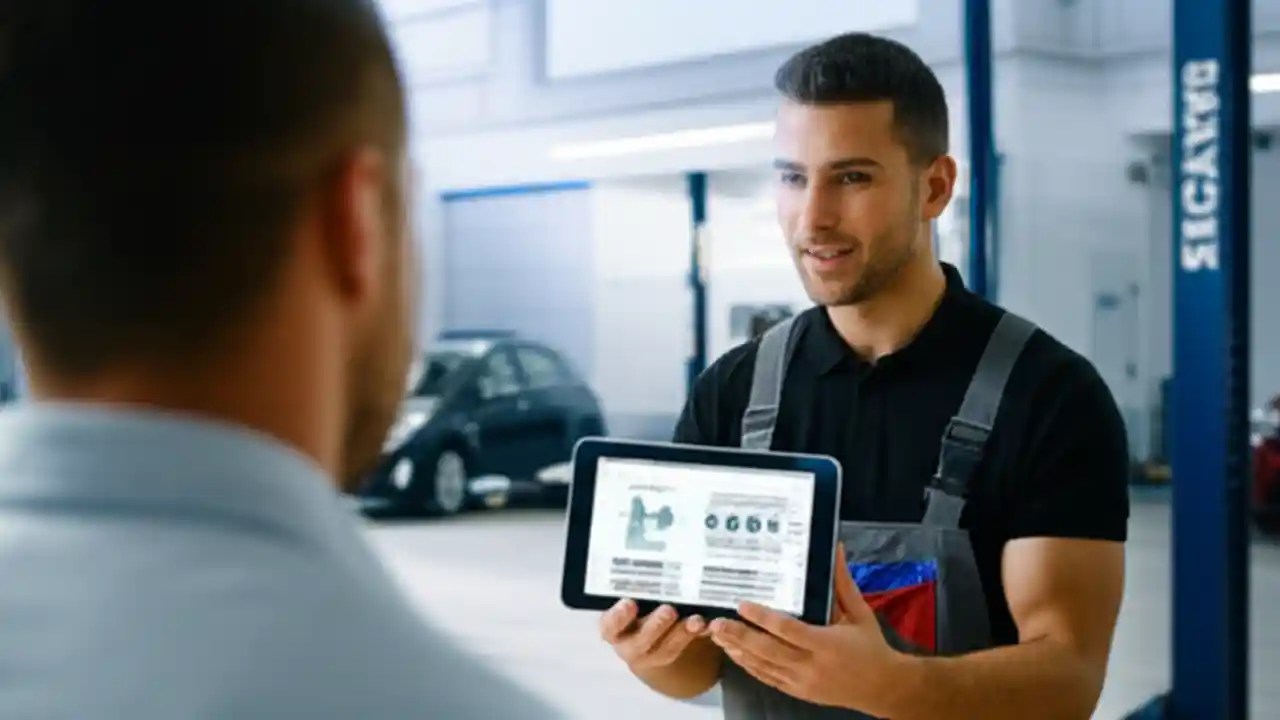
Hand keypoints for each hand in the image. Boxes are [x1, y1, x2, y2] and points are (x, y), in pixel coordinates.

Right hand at [599, 599, 708, 671]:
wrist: (643, 631)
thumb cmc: (633, 603)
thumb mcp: (628, 596)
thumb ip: (635, 588)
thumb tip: (650, 564)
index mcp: (612, 628)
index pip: (609, 625)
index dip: (619, 617)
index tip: (630, 603)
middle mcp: (626, 645)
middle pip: (639, 641)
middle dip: (656, 626)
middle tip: (669, 610)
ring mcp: (648, 655)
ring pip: (665, 650)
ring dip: (682, 634)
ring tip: (696, 620)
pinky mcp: (668, 655)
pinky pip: (682, 649)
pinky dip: (694, 636)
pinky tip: (706, 624)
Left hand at [707, 543, 912, 714]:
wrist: (883, 688)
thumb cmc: (871, 646)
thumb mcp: (860, 612)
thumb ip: (842, 582)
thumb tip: (834, 548)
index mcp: (827, 644)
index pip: (789, 630)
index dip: (763, 618)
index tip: (742, 604)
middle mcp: (811, 666)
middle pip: (768, 650)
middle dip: (740, 636)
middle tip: (717, 623)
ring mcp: (802, 682)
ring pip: (763, 667)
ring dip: (738, 651)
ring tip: (717, 636)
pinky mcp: (798, 692)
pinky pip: (768, 679)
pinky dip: (750, 666)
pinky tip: (735, 654)